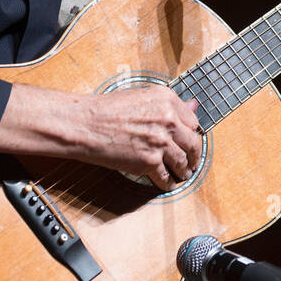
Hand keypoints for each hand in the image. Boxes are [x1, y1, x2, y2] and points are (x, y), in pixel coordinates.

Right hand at [71, 85, 201, 190]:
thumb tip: (192, 106)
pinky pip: (165, 177)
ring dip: (184, 171)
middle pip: (193, 143)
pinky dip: (168, 183)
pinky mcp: (149, 162)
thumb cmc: (106, 109)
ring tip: (183, 174)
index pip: (192, 121)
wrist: (86, 124)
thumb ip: (168, 105)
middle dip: (194, 155)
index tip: (189, 139)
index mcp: (167, 100)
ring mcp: (160, 142)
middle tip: (193, 161)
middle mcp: (168, 120)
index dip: (190, 133)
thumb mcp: (141, 97)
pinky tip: (167, 184)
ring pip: (182, 162)